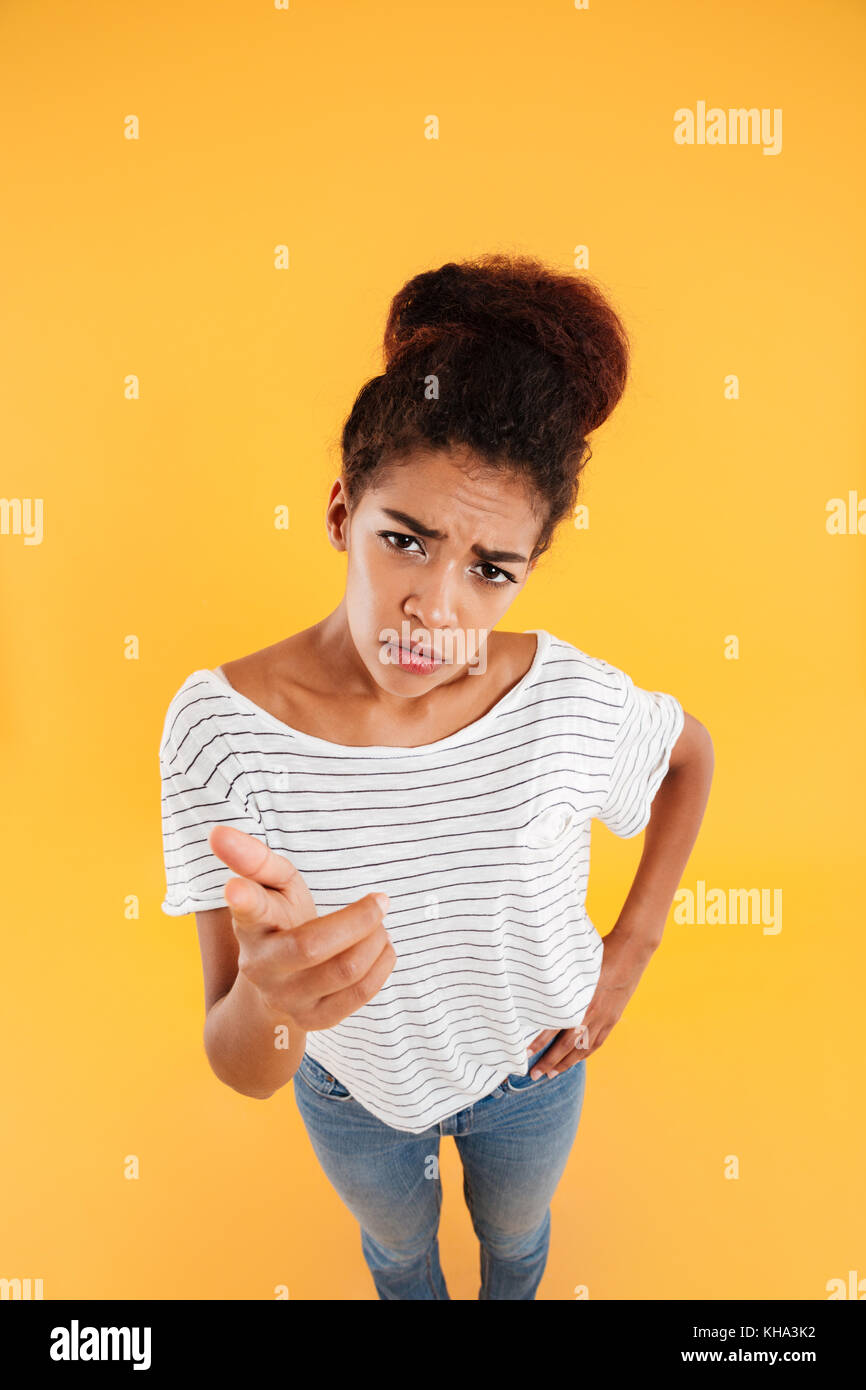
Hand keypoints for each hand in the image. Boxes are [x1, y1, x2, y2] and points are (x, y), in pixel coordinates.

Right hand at [208, 824, 396, 1030]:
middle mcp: (262, 967)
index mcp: (251, 926)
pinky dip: (381, 963)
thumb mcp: (272, 886)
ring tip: (379, 924)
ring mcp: (287, 998)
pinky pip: (360, 994)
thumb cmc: (279, 921)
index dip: (243, 898)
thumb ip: (255, 859)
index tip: (233, 886)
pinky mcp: (314, 1020)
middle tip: (380, 899)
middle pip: (311, 945)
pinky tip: (381, 947)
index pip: (248, 910)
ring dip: (374, 939)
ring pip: (344, 970)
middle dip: (357, 919)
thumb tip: (219, 831)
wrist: (275, 986)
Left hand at [524, 929, 656, 1076]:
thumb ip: (559, 980)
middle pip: (567, 1045)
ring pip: (582, 1048)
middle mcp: (591, 1012)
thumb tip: (536, 989)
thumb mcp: (574, 964)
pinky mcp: (613, 1018)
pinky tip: (576, 1059)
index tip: (524, 1053)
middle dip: (550, 1061)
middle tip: (534, 1074)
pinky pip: (597, 1042)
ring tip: (552, 1073)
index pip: (554, 1028)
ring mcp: (604, 1018)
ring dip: (566, 1063)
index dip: (538, 1042)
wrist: (630, 951)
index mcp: (579, 999)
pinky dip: (585, 1053)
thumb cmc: (599, 952)